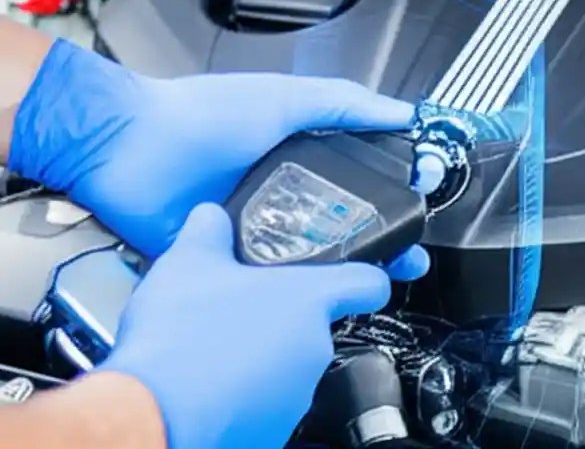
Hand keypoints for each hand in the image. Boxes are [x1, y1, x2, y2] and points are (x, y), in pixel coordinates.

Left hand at [9, 40, 427, 278]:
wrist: (125, 147)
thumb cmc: (197, 114)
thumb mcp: (283, 98)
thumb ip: (344, 104)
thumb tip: (403, 113)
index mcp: (301, 153)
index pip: (363, 174)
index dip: (396, 186)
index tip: (421, 194)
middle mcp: (284, 192)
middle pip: (347, 222)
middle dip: (384, 240)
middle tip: (411, 254)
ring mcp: (258, 228)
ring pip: (315, 256)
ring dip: (347, 266)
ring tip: (381, 276)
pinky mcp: (230, 260)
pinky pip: (271, 281)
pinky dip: (295, 286)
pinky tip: (320, 288)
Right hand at [100, 204, 393, 448]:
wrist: (154, 417)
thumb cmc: (180, 340)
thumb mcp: (188, 263)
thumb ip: (209, 232)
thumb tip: (211, 218)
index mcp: (309, 300)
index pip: (369, 283)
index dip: (367, 276)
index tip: (360, 275)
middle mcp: (314, 347)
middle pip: (314, 324)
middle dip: (280, 317)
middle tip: (239, 311)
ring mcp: (297, 393)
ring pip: (288, 364)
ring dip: (259, 356)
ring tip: (212, 349)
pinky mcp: (275, 428)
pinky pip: (265, 402)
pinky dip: (243, 393)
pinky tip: (208, 383)